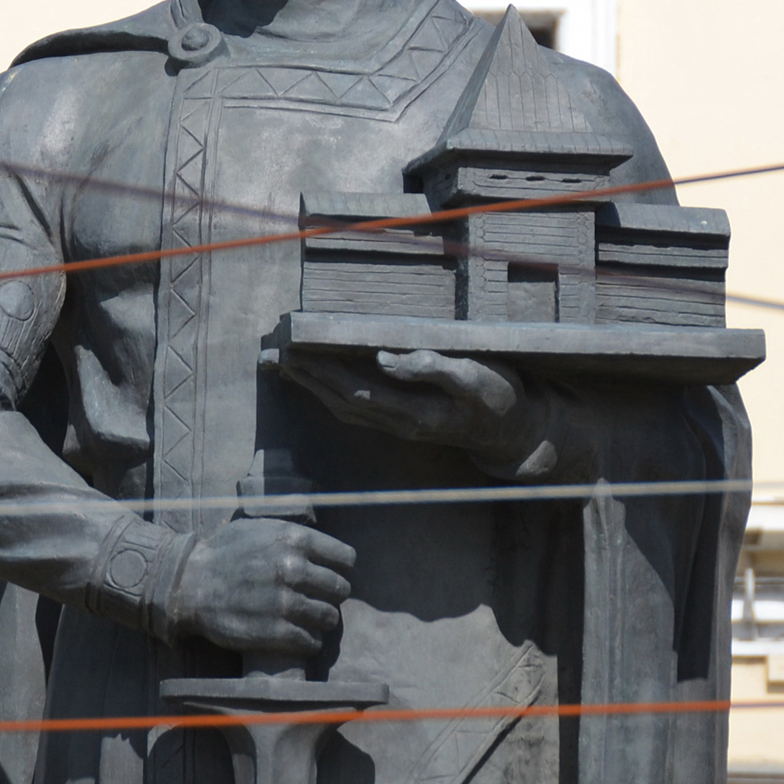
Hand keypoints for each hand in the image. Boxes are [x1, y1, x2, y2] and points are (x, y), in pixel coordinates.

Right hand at [170, 517, 355, 656]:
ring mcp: (286, 603)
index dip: (339, 568)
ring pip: (330, 618)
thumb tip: (322, 545)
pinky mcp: (276, 632)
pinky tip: (296, 636)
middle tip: (315, 599)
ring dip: (321, 620)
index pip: (346, 559)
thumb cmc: (223, 553)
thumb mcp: (258, 528)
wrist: (190, 584)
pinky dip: (308, 641)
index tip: (328, 575)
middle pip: (341, 589)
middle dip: (331, 595)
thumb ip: (292, 535)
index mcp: (294, 540)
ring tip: (306, 619)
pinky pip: (312, 642)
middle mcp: (295, 569)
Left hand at [281, 348, 550, 473]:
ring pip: (342, 405)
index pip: (354, 391)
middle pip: (338, 401)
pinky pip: (355, 405)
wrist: (513, 431)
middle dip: (304, 379)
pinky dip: (328, 389)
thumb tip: (383, 360)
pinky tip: (316, 378)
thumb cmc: (499, 399)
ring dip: (310, 385)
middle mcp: (397, 422)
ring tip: (281, 364)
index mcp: (411, 412)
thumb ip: (431, 369)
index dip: (321, 373)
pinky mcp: (402, 417)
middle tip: (270, 356)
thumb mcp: (475, 379)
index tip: (293, 352)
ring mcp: (398, 422)